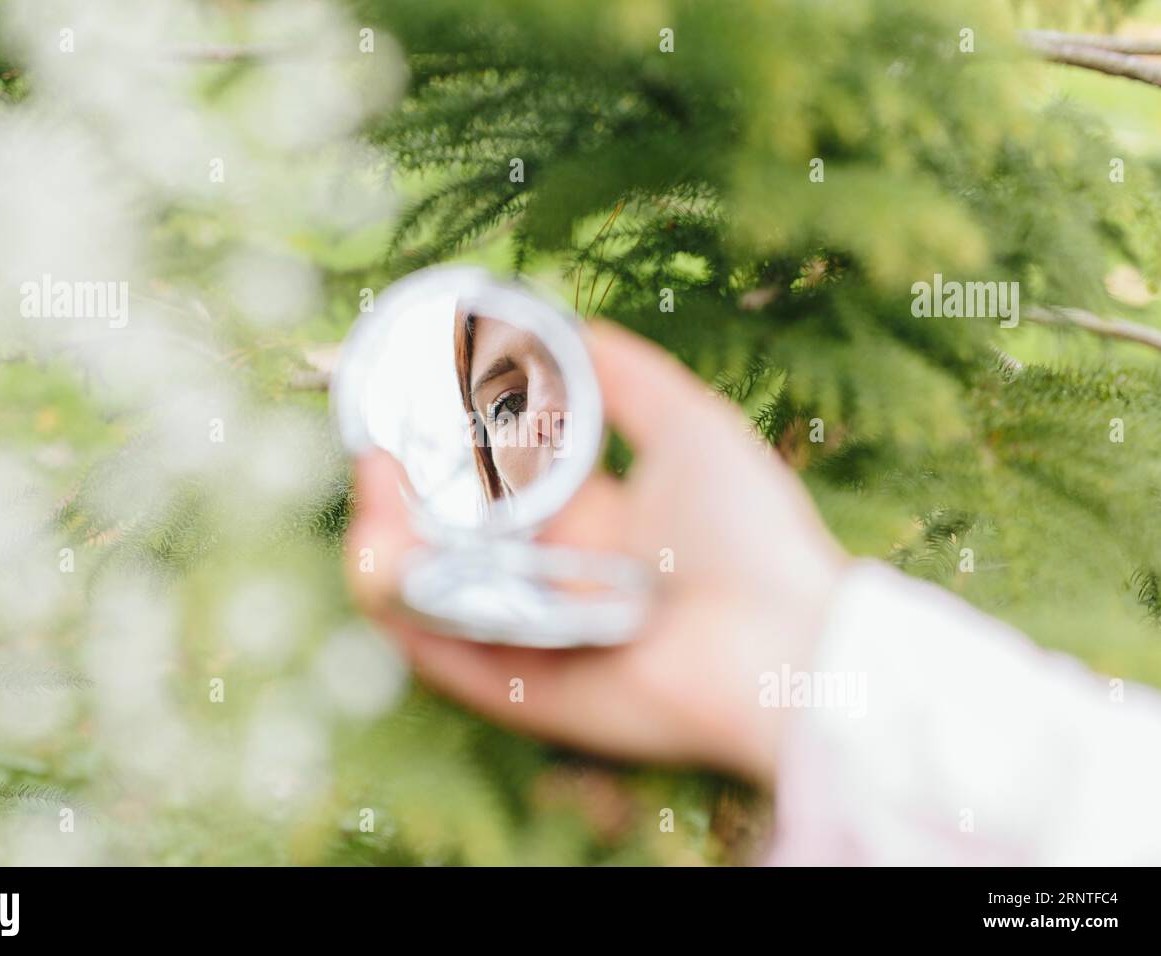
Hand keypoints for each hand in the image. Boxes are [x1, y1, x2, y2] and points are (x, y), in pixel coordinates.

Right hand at [345, 320, 849, 783]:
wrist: (788, 642)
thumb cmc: (751, 533)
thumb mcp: (691, 426)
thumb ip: (628, 376)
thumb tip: (570, 323)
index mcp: (586, 522)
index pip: (489, 489)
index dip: (439, 455)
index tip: (403, 412)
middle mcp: (550, 579)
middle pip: (445, 541)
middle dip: (395, 499)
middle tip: (372, 456)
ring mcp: (532, 637)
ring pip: (431, 595)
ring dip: (386, 546)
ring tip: (375, 494)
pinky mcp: (525, 691)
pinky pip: (443, 658)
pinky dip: (402, 616)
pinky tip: (379, 557)